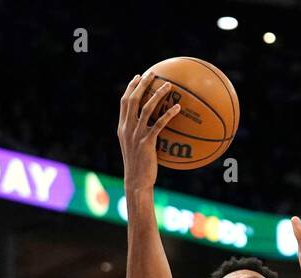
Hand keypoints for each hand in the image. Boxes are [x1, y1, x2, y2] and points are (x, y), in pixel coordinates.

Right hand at [117, 71, 181, 190]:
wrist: (136, 181)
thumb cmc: (139, 166)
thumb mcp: (134, 148)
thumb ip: (139, 134)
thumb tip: (153, 125)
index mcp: (122, 127)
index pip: (124, 102)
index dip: (130, 88)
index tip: (138, 77)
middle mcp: (127, 128)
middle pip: (133, 99)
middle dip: (142, 84)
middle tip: (153, 73)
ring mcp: (136, 134)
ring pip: (146, 108)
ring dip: (157, 94)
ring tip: (168, 85)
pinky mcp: (147, 142)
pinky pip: (159, 124)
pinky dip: (168, 114)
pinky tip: (177, 108)